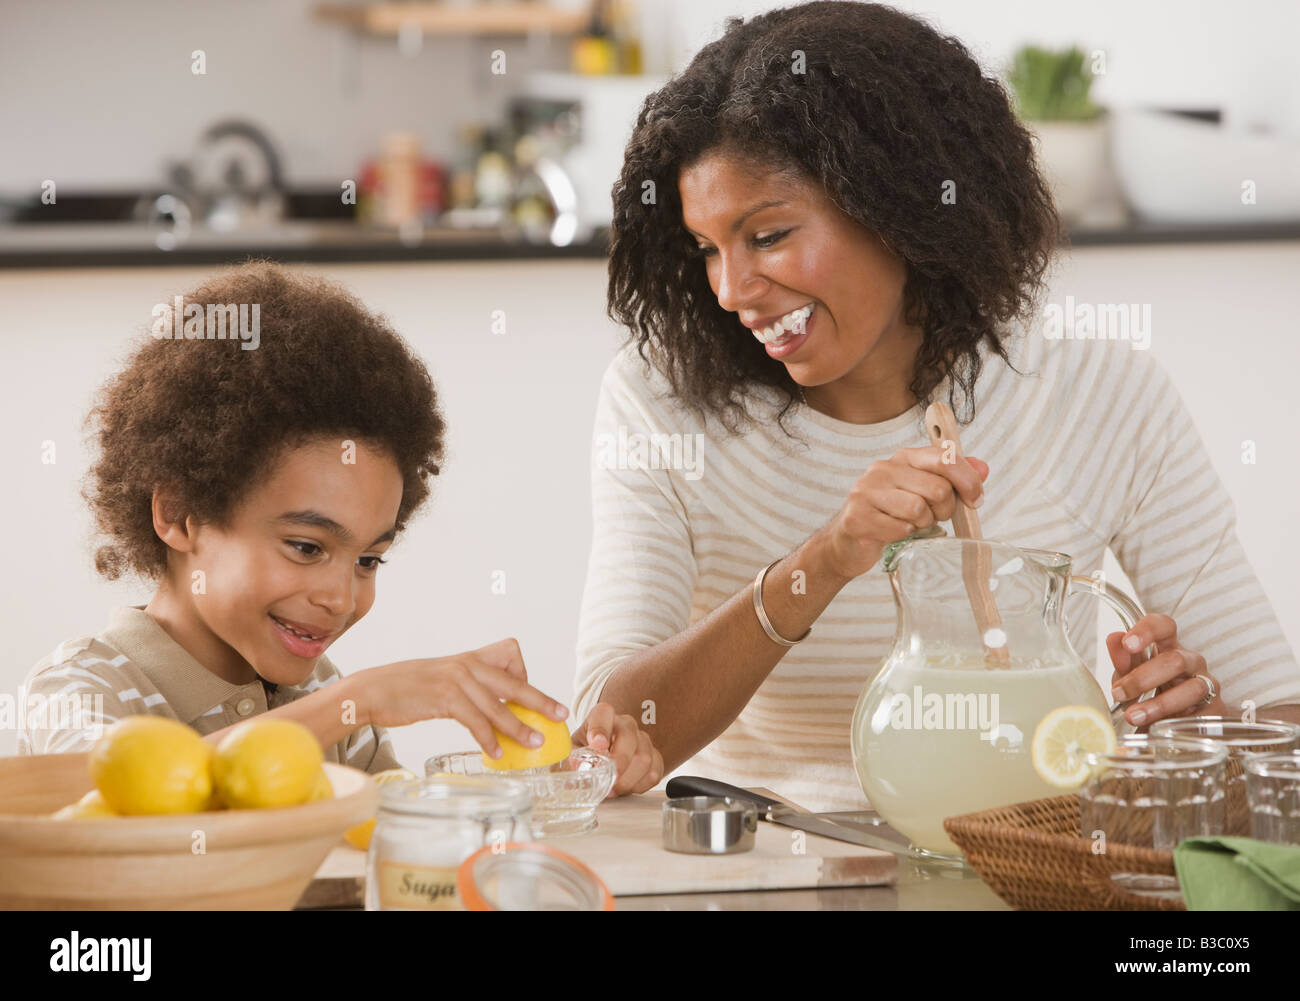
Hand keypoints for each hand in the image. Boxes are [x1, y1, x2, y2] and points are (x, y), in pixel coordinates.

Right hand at [357, 637, 568, 759]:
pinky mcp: (444, 699)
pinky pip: (475, 721)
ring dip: (519, 727)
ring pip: (498, 706)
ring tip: (534, 743)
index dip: (523, 674)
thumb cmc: (406, 687)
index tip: (526, 696)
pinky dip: (487, 739)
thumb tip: (488, 704)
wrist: (372, 690)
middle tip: (561, 714)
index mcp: (470, 657)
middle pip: (515, 682)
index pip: (511, 654)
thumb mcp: (442, 677)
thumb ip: (466, 684)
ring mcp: (457, 680)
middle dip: (541, 700)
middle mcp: (468, 664)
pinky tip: (494, 753)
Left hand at [571, 702, 662, 796]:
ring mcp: (642, 739)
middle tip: (608, 780)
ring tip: (613, 789)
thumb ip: (573, 759)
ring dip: (628, 780)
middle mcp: (625, 724)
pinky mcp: (654, 757)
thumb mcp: (573, 753)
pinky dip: (640, 785)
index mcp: (602, 716)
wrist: (601, 761)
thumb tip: (579, 766)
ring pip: (644, 758)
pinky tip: (626, 787)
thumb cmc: (585, 753)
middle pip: (629, 737)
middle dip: (619, 762)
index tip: (597, 745)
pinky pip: (654, 772)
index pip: (604, 713)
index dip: (601, 729)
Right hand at [822, 446, 987, 579]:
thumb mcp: (924, 492)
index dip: (968, 481)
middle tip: (933, 518)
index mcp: (903, 458)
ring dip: (922, 525)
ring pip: (918, 509)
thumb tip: (983, 468)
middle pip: (937, 488)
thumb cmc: (891, 515)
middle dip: (944, 510)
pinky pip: (900, 529)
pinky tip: (894, 534)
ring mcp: (866, 492)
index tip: (975, 500)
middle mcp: (883, 469)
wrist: (848, 543)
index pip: (944, 458)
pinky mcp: (858, 517)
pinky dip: (904, 536)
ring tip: (911, 525)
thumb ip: (953, 478)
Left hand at [1107, 614, 1225, 727]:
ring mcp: (1207, 685)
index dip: (1147, 631)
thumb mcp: (1128, 676)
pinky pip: (1202, 715)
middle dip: (1143, 678)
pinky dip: (1179, 722)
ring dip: (1159, 704)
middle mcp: (1191, 661)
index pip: (1164, 626)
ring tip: (1134, 716)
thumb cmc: (1147, 691)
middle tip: (1118, 693)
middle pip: (1175, 660)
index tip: (1128, 644)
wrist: (1168, 724)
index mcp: (1168, 646)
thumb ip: (1122, 659)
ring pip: (1192, 688)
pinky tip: (1160, 729)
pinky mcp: (1216, 710)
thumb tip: (1114, 639)